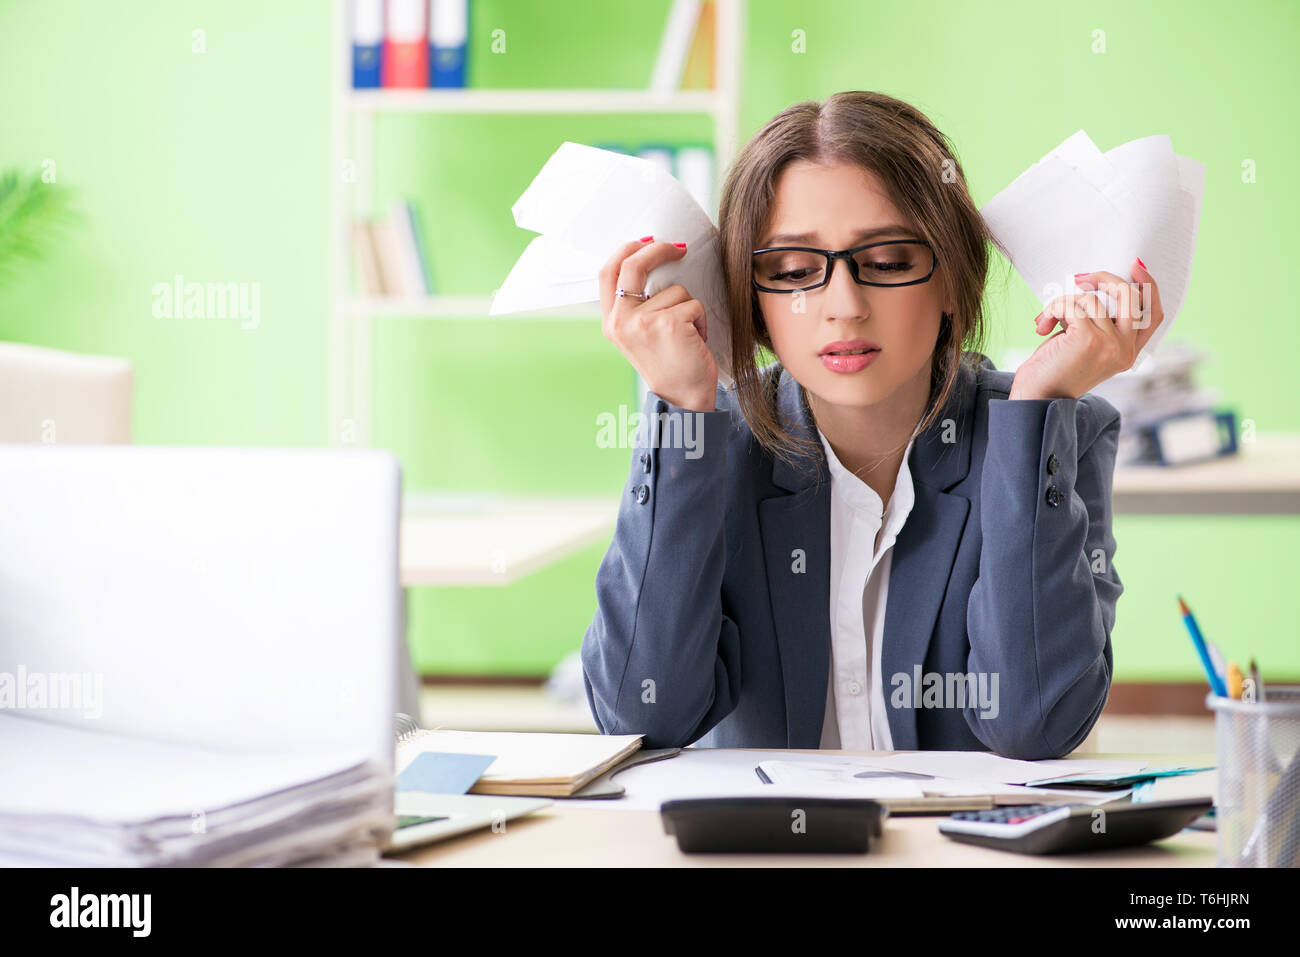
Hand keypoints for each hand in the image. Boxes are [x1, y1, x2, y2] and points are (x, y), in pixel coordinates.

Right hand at [598, 236, 716, 410]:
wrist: (683, 400)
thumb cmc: (668, 364)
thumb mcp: (639, 335)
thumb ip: (637, 305)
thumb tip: (650, 260)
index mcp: (610, 322)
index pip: (607, 272)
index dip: (627, 249)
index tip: (647, 240)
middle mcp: (621, 322)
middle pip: (634, 265)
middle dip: (659, 249)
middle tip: (680, 247)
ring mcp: (643, 322)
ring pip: (675, 290)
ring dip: (689, 308)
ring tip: (687, 335)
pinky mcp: (669, 324)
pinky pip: (693, 304)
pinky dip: (701, 321)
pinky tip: (695, 341)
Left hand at [1010, 257, 1164, 400]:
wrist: (1035, 398)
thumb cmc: (1054, 371)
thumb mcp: (1084, 344)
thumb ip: (1098, 322)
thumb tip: (1095, 284)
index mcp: (1128, 353)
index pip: (1153, 316)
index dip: (1149, 288)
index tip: (1135, 266)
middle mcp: (1124, 350)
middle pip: (1131, 297)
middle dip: (1105, 279)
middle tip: (1081, 278)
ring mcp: (1109, 345)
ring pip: (1092, 299)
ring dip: (1063, 303)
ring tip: (1048, 321)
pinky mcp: (1088, 339)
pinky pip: (1072, 305)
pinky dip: (1053, 308)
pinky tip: (1042, 326)